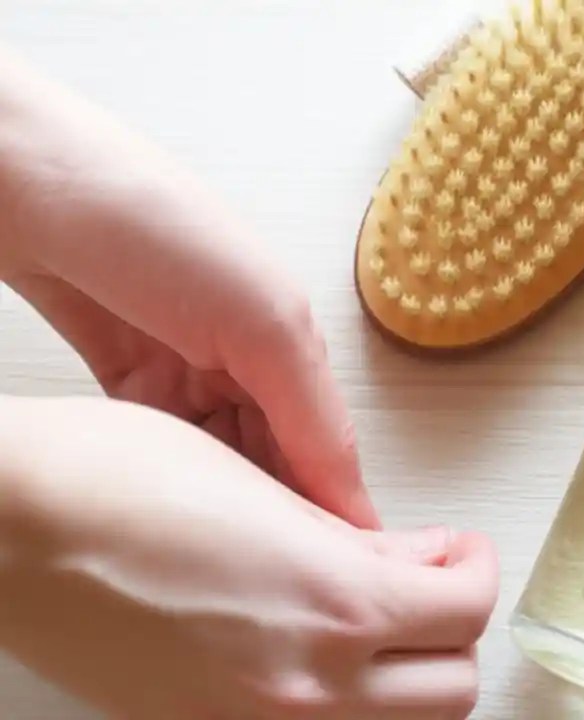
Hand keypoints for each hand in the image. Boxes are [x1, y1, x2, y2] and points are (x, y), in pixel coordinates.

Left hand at [0, 45, 377, 528]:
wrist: (29, 181)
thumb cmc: (151, 223)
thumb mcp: (265, 321)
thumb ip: (311, 410)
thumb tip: (349, 490)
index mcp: (292, 343)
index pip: (326, 452)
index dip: (333, 516)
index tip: (335, 576)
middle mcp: (245, 359)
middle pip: (273, 462)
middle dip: (275, 515)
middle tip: (267, 578)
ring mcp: (184, 368)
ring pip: (217, 461)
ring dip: (220, 499)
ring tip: (218, 555)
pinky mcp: (129, 373)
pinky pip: (160, 443)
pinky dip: (168, 473)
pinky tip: (169, 504)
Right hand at [0, 395, 499, 719]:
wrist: (5, 532)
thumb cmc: (114, 480)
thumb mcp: (268, 490)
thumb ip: (357, 537)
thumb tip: (418, 557)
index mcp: (335, 603)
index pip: (469, 608)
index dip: (476, 567)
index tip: (458, 548)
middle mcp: (308, 684)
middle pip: (454, 688)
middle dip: (454, 629)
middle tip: (428, 580)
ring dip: (408, 672)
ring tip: (376, 613)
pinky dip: (343, 695)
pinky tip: (313, 641)